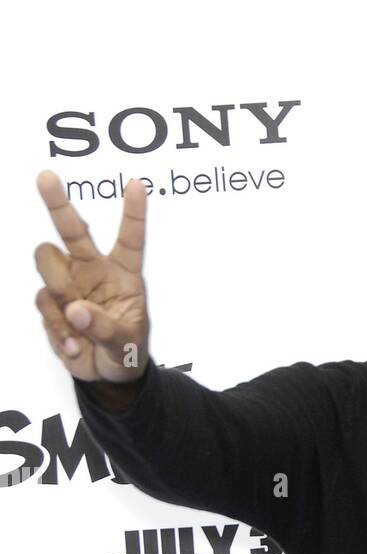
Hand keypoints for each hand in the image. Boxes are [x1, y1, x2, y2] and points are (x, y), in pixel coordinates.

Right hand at [34, 171, 149, 383]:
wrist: (106, 376)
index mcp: (123, 274)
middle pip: (71, 230)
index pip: (130, 240)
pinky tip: (74, 346)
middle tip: (45, 177)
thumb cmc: (126, 351)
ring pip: (47, 262)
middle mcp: (93, 271)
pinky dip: (57, 326)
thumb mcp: (127, 344)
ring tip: (78, 324)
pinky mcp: (52, 303)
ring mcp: (69, 284)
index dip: (133, 213)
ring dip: (59, 290)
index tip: (136, 185)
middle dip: (56, 204)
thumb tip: (76, 310)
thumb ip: (105, 327)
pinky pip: (43, 301)